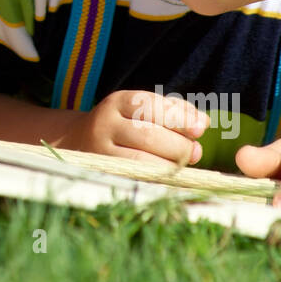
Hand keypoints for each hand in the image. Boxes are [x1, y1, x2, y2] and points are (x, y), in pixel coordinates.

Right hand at [63, 89, 208, 165]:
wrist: (78, 141)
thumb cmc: (124, 123)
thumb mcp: (141, 109)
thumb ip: (174, 111)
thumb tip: (203, 123)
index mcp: (117, 102)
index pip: (150, 106)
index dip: (179, 117)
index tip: (201, 129)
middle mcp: (105, 124)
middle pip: (147, 135)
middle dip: (178, 145)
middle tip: (195, 152)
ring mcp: (100, 151)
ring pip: (141, 161)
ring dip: (170, 164)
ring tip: (184, 164)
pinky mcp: (103, 174)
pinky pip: (135, 179)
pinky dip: (157, 179)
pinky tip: (169, 177)